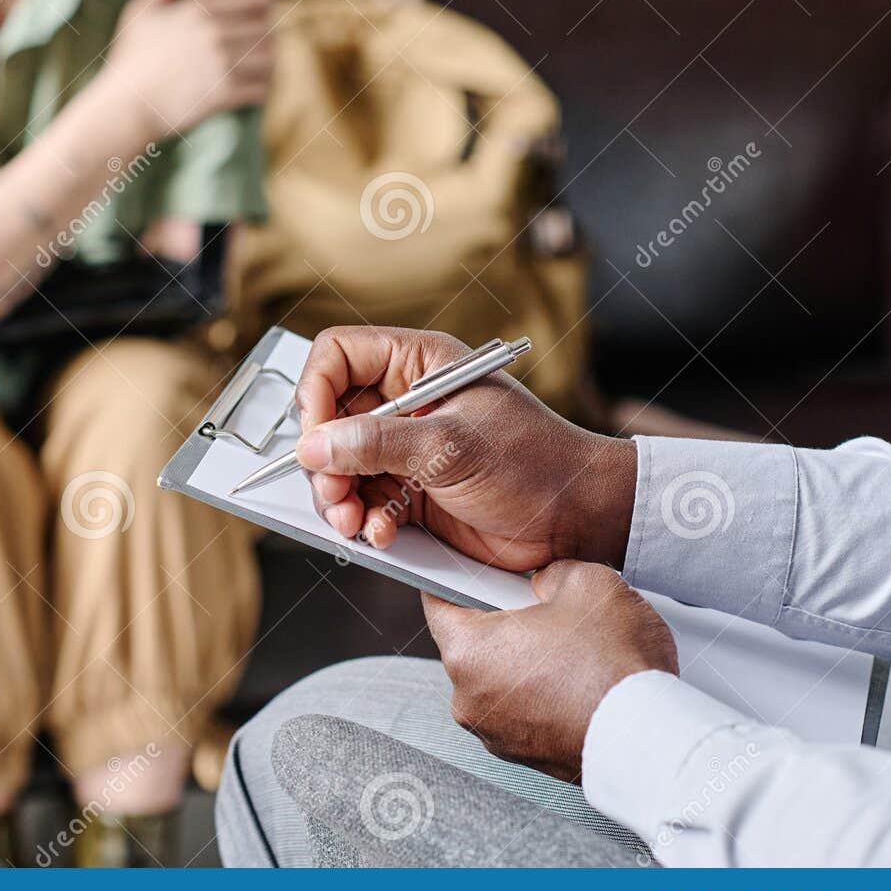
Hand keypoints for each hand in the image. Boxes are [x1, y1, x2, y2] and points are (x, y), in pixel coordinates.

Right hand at [101, 0, 274, 139]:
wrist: (124, 108)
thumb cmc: (130, 61)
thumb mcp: (141, 11)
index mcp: (198, 9)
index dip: (265, 5)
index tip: (260, 17)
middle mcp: (213, 32)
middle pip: (269, 28)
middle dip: (267, 39)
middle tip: (257, 51)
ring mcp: (220, 64)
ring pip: (271, 59)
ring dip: (268, 66)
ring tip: (257, 72)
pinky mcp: (224, 94)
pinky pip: (263, 89)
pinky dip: (262, 92)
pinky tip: (251, 93)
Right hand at [294, 326, 636, 571]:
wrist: (577, 522)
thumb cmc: (535, 463)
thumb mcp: (453, 446)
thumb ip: (379, 443)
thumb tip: (314, 445)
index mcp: (420, 366)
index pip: (339, 356)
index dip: (316, 391)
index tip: (314, 435)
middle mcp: (406, 403)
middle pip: (329, 417)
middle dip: (323, 458)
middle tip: (333, 491)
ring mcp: (405, 450)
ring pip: (339, 466)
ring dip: (337, 497)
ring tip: (352, 521)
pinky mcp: (409, 494)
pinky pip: (362, 502)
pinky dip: (363, 521)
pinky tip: (382, 533)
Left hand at [423, 561, 678, 779]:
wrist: (652, 737)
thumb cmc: (616, 666)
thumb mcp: (586, 581)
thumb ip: (550, 573)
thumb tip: (546, 582)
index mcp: (467, 651)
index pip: (438, 602)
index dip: (456, 579)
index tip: (468, 572)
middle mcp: (469, 700)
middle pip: (474, 644)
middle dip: (506, 624)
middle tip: (546, 611)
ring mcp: (497, 734)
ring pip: (500, 680)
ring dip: (527, 663)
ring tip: (574, 651)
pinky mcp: (527, 756)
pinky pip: (525, 712)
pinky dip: (544, 696)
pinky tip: (580, 682)